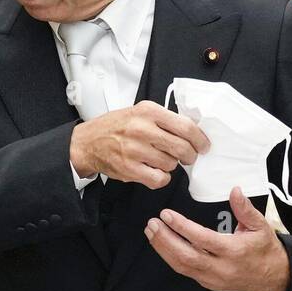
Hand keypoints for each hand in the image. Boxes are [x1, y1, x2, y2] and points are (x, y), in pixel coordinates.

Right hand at [70, 99, 209, 189]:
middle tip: (188, 157)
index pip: (186, 127)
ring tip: (161, 159)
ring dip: (171, 165)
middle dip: (190, 155)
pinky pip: (159, 179)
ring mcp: (135, 150)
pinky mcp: (129, 169)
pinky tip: (155, 171)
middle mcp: (142, 129)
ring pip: (171, 164)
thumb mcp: (140, 112)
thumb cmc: (117, 127)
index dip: (200, 139)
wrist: (87, 142)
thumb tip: (194, 132)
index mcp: (148, 111)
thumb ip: (165, 119)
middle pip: (182, 147)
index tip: (204, 146)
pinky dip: (161, 178)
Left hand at [143, 186, 290, 290]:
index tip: (167, 215)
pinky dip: (171, 257)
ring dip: (163, 249)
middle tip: (152, 224)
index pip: (202, 239)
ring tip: (152, 232)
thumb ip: (245, 209)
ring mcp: (212, 278)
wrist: (273, 277)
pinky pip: (185, 270)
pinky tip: (163, 244)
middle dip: (165, 240)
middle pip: (185, 256)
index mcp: (234, 251)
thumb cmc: (265, 249)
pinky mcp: (208, 283)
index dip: (182, 227)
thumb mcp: (261, 226)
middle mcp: (220, 267)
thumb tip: (234, 190)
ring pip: (181, 266)